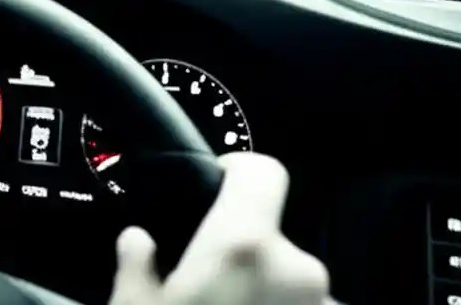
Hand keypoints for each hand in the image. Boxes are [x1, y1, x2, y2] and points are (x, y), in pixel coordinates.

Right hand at [110, 152, 331, 304]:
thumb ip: (137, 265)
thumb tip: (138, 245)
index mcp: (244, 247)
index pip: (262, 170)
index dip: (237, 170)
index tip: (218, 183)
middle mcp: (297, 271)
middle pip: (268, 235)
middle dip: (239, 252)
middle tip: (202, 284)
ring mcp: (323, 303)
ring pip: (286, 280)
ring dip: (261, 289)